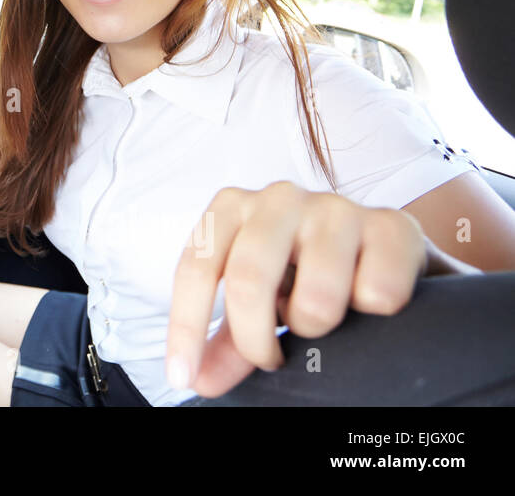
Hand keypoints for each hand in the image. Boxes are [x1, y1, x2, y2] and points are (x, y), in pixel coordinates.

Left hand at [165, 181, 427, 397]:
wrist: (388, 252)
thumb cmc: (306, 273)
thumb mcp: (260, 301)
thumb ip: (227, 341)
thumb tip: (198, 379)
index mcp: (233, 208)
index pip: (197, 268)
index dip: (186, 326)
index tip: (182, 376)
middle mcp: (279, 198)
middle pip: (249, 279)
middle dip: (254, 338)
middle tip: (270, 361)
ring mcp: (336, 207)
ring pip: (316, 294)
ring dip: (316, 324)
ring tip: (322, 317)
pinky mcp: (393, 225)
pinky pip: (377, 294)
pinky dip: (370, 312)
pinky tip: (367, 300)